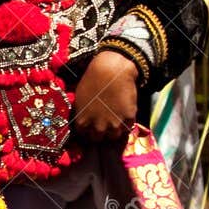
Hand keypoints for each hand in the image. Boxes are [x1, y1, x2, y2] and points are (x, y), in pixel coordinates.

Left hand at [69, 50, 140, 165]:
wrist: (111, 69)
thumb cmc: (91, 80)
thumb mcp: (79, 100)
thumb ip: (82, 115)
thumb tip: (84, 122)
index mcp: (82, 123)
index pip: (85, 137)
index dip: (89, 131)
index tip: (93, 126)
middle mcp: (97, 127)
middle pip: (99, 139)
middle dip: (101, 132)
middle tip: (105, 123)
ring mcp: (114, 124)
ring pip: (114, 136)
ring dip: (114, 130)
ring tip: (115, 120)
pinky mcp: (128, 118)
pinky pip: (128, 128)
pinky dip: (126, 124)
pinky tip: (124, 115)